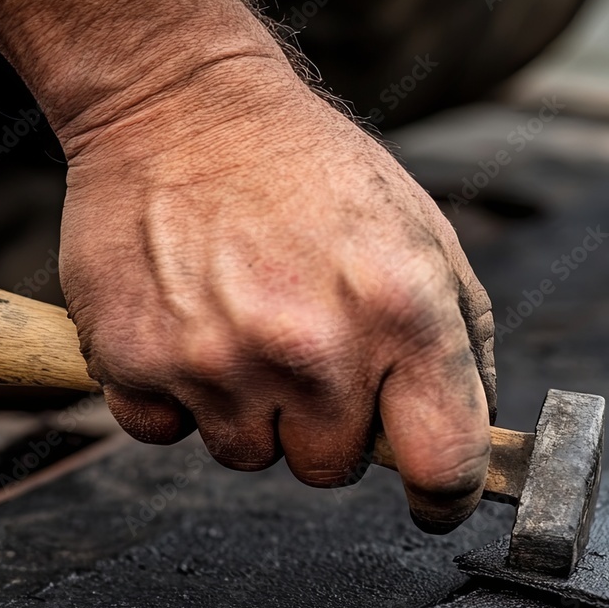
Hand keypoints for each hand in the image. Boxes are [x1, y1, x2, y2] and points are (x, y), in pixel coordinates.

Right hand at [58, 58, 495, 532]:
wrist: (183, 104)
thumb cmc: (315, 176)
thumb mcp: (425, 240)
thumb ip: (461, 350)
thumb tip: (469, 438)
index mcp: (401, 314)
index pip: (443, 463)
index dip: (445, 499)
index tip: (435, 503)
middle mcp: (312, 347)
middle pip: (331, 472)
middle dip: (326, 429)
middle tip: (309, 353)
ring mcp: (219, 359)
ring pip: (248, 457)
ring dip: (252, 412)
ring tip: (246, 325)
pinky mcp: (139, 359)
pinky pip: (167, 433)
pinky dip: (178, 395)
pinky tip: (189, 325)